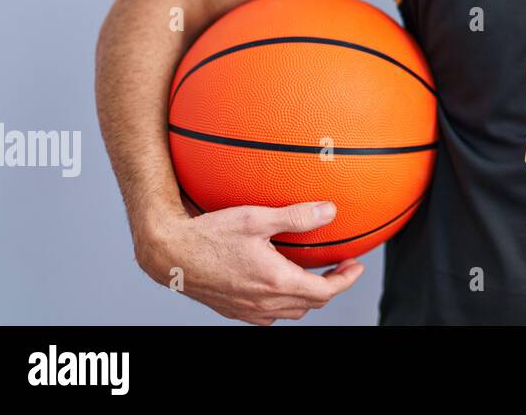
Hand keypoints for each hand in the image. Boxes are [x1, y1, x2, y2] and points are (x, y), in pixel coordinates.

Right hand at [135, 201, 363, 324]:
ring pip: (290, 312)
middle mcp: (263, 303)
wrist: (168, 255)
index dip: (346, 280)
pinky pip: (267, 315)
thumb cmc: (210, 234)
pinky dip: (283, 302)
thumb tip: (330, 211)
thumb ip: (297, 216)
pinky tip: (278, 283)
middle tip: (339, 267)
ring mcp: (247, 310)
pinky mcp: (232, 310)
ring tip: (313, 274)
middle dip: (331, 287)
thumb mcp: (257, 218)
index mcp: (275, 283)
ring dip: (307, 296)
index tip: (356, 266)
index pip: (325, 292)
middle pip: (310, 304)